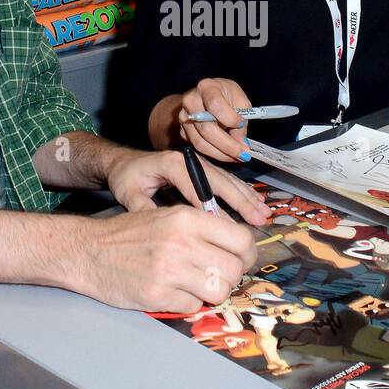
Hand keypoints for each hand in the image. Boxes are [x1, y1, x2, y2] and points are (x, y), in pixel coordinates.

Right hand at [72, 206, 257, 313]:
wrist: (88, 251)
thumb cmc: (130, 235)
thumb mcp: (168, 217)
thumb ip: (203, 228)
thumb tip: (240, 247)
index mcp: (187, 218)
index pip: (241, 239)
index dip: (247, 253)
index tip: (241, 259)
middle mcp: (181, 242)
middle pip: (234, 269)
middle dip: (230, 276)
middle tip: (216, 275)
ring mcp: (169, 270)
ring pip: (219, 291)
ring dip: (211, 291)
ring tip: (194, 284)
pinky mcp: (157, 295)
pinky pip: (193, 305)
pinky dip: (187, 302)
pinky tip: (171, 291)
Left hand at [105, 147, 270, 224]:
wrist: (124, 162)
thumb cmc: (126, 177)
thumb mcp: (128, 192)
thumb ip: (143, 208)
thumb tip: (160, 227)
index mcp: (172, 163)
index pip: (197, 187)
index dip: (213, 208)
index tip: (227, 227)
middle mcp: (190, 160)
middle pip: (220, 180)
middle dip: (241, 200)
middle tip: (259, 218)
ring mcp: (199, 163)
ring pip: (228, 179)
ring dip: (247, 197)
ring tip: (264, 213)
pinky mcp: (203, 169)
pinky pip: (226, 180)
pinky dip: (242, 193)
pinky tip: (256, 203)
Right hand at [174, 77, 253, 162]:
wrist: (206, 97)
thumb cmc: (226, 96)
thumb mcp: (240, 100)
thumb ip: (242, 119)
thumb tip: (241, 143)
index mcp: (206, 87)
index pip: (215, 105)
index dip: (230, 118)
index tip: (242, 125)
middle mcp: (190, 101)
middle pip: (206, 128)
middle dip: (227, 145)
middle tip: (243, 154)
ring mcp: (184, 117)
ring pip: (200, 142)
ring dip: (221, 154)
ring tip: (237, 157)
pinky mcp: (182, 131)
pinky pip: (198, 147)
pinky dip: (214, 154)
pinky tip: (227, 154)